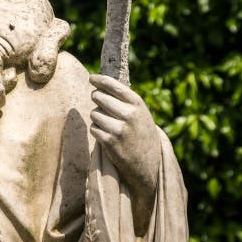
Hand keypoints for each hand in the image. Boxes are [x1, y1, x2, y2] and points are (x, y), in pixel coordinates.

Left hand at [89, 74, 160, 204]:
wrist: (149, 162)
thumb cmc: (141, 133)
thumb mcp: (140, 113)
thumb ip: (124, 100)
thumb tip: (101, 83)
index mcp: (137, 104)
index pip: (112, 85)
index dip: (99, 80)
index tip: (92, 78)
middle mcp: (129, 114)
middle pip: (98, 97)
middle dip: (96, 99)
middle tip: (101, 105)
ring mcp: (119, 129)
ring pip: (94, 113)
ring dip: (97, 118)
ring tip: (110, 125)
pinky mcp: (109, 142)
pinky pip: (93, 128)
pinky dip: (97, 131)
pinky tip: (108, 135)